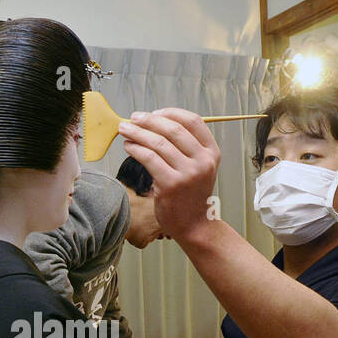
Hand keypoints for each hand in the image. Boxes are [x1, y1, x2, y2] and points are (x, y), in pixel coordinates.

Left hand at [118, 108, 220, 239]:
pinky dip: (135, 149)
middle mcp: (202, 161)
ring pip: (158, 143)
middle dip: (149, 120)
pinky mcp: (171, 185)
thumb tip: (155, 123)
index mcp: (211, 152)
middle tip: (133, 118)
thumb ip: (185, 147)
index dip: (171, 113)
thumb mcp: (199, 167)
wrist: (194, 225)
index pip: (193, 121)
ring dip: (138, 133)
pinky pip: (149, 158)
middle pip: (173, 129)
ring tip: (125, 130)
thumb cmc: (191, 195)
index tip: (154, 112)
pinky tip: (128, 146)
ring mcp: (188, 173)